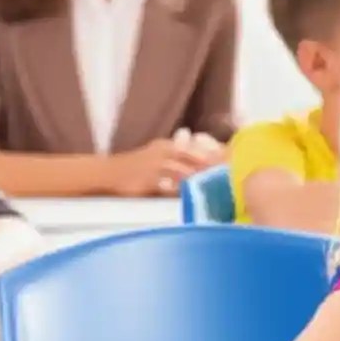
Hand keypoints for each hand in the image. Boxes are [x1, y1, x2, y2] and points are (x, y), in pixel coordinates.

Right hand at [108, 129, 225, 196]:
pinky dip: (179, 188)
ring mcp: (154, 166)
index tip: (232, 164)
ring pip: (182, 170)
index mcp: (167, 146)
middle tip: (230, 176)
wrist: (108, 172)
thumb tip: (201, 167)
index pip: (196, 149)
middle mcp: (163, 152)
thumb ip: (178, 160)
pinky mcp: (146, 180)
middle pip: (193, 158)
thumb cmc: (135, 168)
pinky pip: (166, 184)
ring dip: (199, 177)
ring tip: (216, 185)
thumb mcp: (156, 156)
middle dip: (212, 166)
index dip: (215, 156)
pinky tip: (190, 194)